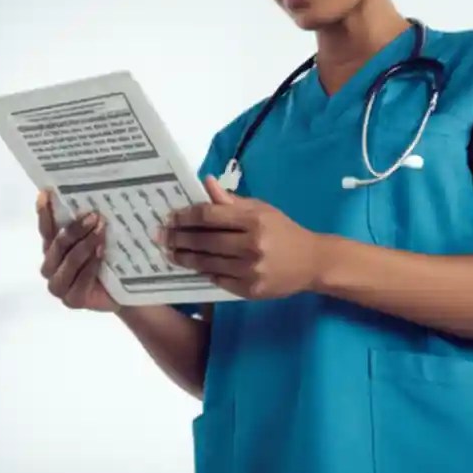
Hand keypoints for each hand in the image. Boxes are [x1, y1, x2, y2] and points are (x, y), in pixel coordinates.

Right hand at [36, 190, 118, 312]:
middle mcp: (52, 265)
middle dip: (75, 228)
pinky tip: (102, 254)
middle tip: (94, 215)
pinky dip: (91, 265)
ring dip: (85, 245)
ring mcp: (59, 285)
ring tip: (101, 231)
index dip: (45, 211)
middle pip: (57, 243)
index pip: (46, 228)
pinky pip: (79, 281)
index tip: (47, 193)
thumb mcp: (106, 235)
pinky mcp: (72, 300)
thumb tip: (95, 201)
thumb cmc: (115, 258)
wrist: (131, 289)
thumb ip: (94, 221)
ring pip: (68, 260)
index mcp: (54, 248)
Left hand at [157, 176, 322, 299]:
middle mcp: (252, 245)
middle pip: (205, 241)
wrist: (312, 262)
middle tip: (160, 236)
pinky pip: (219, 280)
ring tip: (170, 253)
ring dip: (185, 258)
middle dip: (179, 238)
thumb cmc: (284, 231)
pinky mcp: (251, 290)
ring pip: (208, 263)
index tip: (170, 217)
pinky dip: (204, 272)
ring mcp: (251, 271)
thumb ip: (231, 200)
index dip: (187, 216)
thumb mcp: (261, 209)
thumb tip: (206, 183)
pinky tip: (193, 267)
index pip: (211, 216)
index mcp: (254, 220)